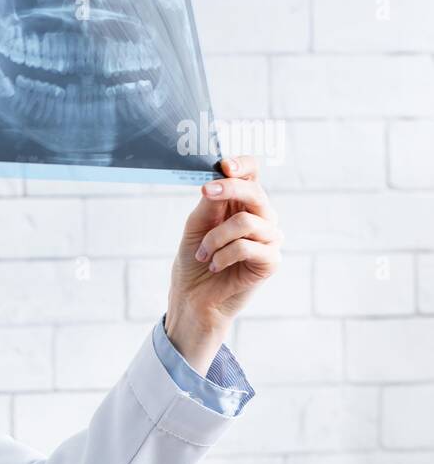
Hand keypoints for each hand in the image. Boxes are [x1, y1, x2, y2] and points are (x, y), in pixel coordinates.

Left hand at [165, 155, 282, 372]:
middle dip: (228, 189)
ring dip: (215, 238)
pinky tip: (214, 266)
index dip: (242, 165)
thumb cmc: (194, 259)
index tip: (224, 165)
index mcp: (242, 204)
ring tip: (202, 254)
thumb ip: (210, 202)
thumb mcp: (196, 225)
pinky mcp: (270, 261)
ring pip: (247, 222)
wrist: (193, 298)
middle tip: (205, 192)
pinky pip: (248, 247)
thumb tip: (219, 176)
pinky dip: (223, 255)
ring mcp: (268, 239)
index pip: (253, 174)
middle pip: (255, 191)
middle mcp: (260, 217)